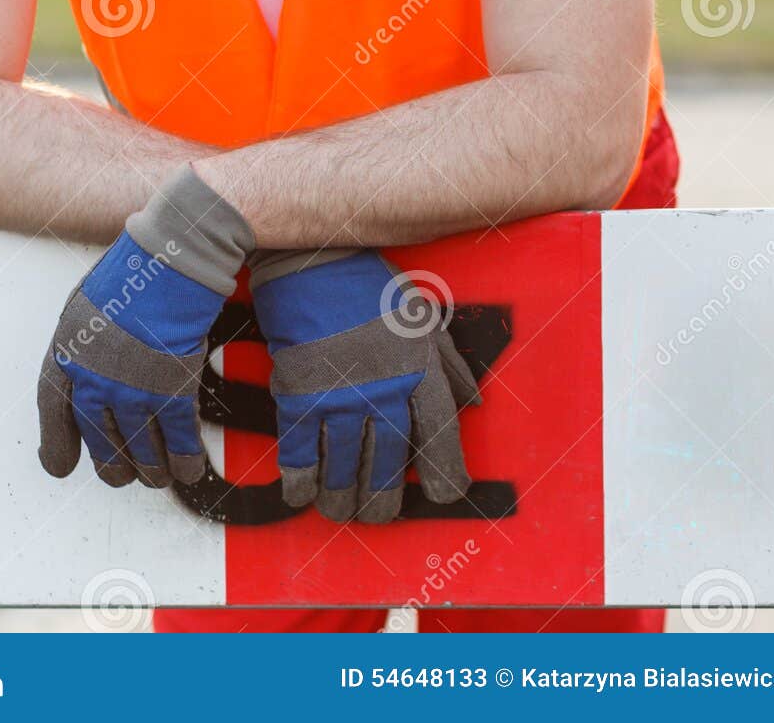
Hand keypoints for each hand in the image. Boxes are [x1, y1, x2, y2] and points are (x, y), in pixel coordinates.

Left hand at [37, 166, 252, 488]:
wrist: (173, 255)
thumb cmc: (137, 267)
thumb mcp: (90, 302)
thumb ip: (88, 343)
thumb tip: (90, 371)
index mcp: (68, 351)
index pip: (53, 412)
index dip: (56, 446)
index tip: (60, 468)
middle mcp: (92, 378)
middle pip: (99, 441)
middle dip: (114, 466)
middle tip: (123, 475)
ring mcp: (131, 388)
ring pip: (139, 450)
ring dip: (151, 470)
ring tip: (158, 477)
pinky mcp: (171, 390)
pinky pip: (177, 441)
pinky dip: (183, 460)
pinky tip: (189, 469)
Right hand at [251, 250, 479, 522]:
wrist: (310, 259)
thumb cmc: (368, 285)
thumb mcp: (420, 315)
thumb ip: (447, 362)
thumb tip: (474, 402)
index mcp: (419, 367)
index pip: (440, 433)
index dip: (445, 472)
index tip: (444, 495)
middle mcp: (384, 387)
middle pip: (388, 463)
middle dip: (383, 499)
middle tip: (378, 514)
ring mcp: (341, 393)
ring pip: (345, 467)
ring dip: (341, 498)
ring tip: (340, 511)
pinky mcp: (299, 393)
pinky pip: (301, 452)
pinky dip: (301, 480)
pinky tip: (301, 493)